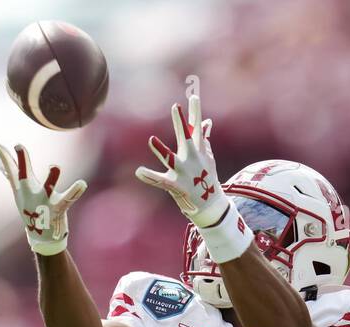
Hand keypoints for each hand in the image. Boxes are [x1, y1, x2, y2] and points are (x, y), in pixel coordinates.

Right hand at [0, 143, 86, 255]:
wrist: (42, 236)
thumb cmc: (32, 209)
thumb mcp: (19, 192)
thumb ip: (11, 175)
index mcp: (21, 189)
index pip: (11, 170)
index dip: (5, 157)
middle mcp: (31, 194)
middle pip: (24, 176)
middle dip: (22, 161)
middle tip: (18, 145)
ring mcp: (44, 202)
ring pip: (47, 188)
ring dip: (51, 178)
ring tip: (54, 166)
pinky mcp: (58, 209)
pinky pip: (67, 199)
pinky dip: (75, 191)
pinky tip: (82, 183)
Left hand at [134, 94, 226, 227]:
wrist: (210, 204)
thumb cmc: (207, 178)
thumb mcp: (207, 157)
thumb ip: (204, 138)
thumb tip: (207, 122)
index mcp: (198, 151)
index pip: (197, 129)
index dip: (195, 113)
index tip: (194, 98)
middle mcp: (191, 159)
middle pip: (186, 137)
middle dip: (181, 123)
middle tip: (176, 106)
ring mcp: (183, 172)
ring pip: (171, 159)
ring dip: (161, 150)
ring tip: (151, 139)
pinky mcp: (176, 185)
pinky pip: (160, 180)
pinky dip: (150, 176)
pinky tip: (139, 171)